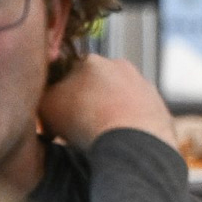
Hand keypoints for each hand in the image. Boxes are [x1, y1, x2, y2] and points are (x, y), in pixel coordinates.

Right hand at [38, 54, 176, 148]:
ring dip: (110, 113)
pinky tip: (122, 140)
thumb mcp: (47, 106)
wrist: (132, 141)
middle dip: (88, 102)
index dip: (62, 95)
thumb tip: (43, 95)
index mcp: (90, 61)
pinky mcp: (159, 106)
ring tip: (101, 136)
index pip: (69, 73)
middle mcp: (120, 66)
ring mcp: (143, 85)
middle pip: (97, 85)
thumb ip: (42, 94)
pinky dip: (129, 125)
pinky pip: (137, 115)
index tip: (60, 115)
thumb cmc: (84, 122)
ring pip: (119, 99)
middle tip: (80, 127)